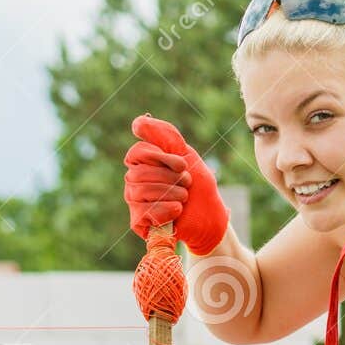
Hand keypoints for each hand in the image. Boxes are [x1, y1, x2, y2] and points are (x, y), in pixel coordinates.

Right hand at [124, 114, 229, 254]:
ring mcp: (134, 200)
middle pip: (140, 172)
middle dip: (170, 178)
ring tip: (183, 198)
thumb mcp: (186, 155)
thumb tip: (137, 123)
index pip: (138, 152)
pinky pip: (143, 211)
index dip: (162, 158)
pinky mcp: (138, 221)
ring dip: (171, 194)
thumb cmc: (198, 186)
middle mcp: (134, 179)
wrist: (210, 217)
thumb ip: (164, 136)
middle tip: (187, 183)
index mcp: (143, 162)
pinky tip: (177, 212)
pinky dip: (166, 210)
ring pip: (141, 191)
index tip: (183, 165)